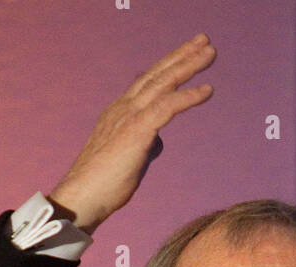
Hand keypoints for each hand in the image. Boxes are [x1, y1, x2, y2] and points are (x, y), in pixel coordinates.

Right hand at [49, 34, 215, 232]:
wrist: (84, 197)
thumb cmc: (104, 184)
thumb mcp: (129, 158)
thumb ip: (144, 143)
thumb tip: (158, 142)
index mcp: (121, 111)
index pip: (148, 82)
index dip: (169, 66)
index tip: (188, 54)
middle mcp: (124, 107)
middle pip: (158, 74)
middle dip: (182, 55)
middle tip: (204, 40)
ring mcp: (130, 116)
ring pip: (164, 83)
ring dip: (189, 65)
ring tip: (210, 51)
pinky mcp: (137, 130)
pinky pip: (168, 107)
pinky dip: (189, 96)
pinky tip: (208, 89)